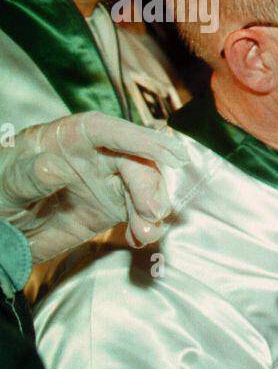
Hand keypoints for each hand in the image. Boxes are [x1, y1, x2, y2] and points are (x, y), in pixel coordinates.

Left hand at [0, 111, 186, 262]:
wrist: (4, 228)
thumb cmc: (0, 191)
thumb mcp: (6, 182)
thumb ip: (28, 175)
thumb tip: (54, 167)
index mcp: (68, 137)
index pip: (108, 131)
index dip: (140, 138)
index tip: (168, 153)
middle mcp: (95, 155)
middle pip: (134, 161)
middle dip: (150, 185)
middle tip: (152, 213)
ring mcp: (107, 182)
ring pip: (145, 187)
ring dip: (152, 210)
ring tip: (145, 233)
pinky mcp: (113, 207)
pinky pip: (140, 213)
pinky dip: (146, 227)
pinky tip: (140, 238)